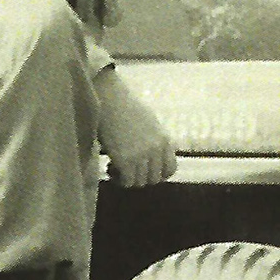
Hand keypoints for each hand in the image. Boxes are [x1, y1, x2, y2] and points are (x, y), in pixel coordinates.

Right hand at [93, 70, 176, 187]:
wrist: (109, 97)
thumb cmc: (124, 105)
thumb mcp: (148, 122)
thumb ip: (153, 140)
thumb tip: (149, 156)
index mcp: (164, 139)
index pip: (170, 169)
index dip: (158, 174)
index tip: (144, 171)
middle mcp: (156, 149)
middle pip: (154, 179)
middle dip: (140, 177)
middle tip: (127, 170)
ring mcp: (141, 155)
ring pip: (140, 182)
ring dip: (128, 179)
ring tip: (115, 167)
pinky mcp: (125, 160)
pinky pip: (127, 182)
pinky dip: (118, 179)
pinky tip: (109, 167)